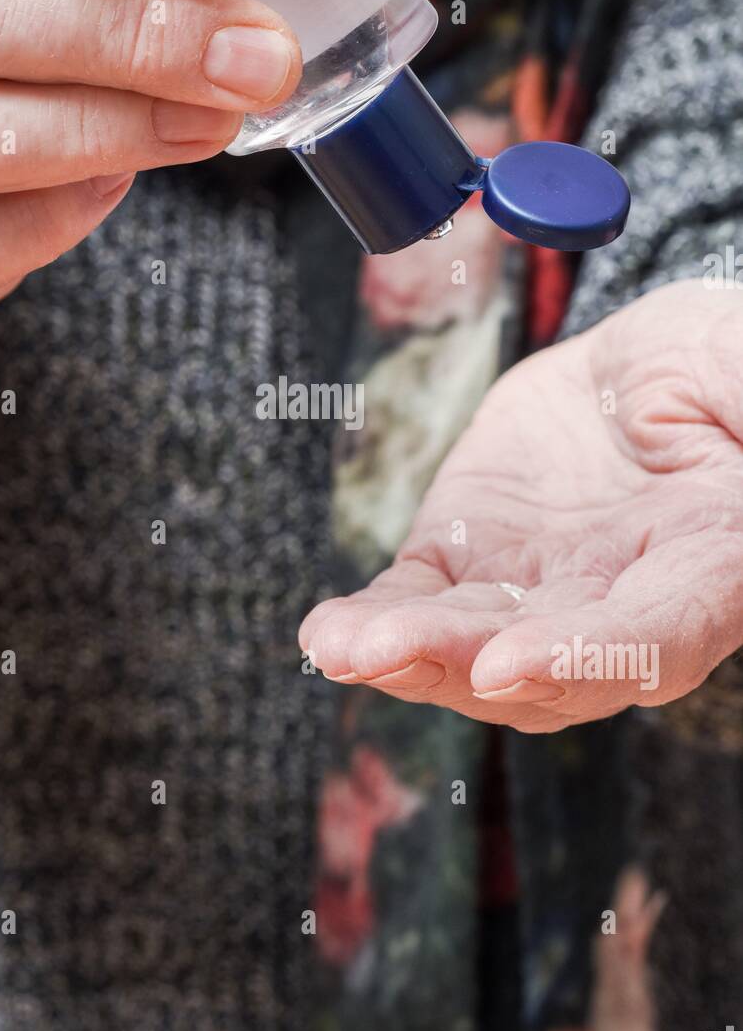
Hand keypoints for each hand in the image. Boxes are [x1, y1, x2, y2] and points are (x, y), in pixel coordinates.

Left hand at [301, 281, 742, 731]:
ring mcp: (541, 590)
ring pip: (472, 645)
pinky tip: (328, 633)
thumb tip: (739, 442)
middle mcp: (623, 601)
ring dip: (404, 653)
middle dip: (460, 662)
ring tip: (340, 647)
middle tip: (385, 652)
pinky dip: (373, 622)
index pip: (652, 636)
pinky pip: (422, 603)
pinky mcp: (474, 561)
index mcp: (711, 562)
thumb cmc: (721, 364)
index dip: (585, 658)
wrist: (646, 368)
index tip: (508, 665)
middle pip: (544, 664)